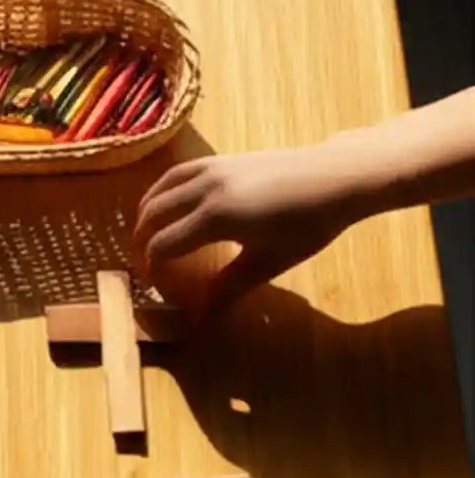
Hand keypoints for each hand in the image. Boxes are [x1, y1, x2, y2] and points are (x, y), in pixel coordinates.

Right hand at [133, 145, 364, 314]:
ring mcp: (210, 168)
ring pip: (161, 188)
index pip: (164, 244)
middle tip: (143, 261)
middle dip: (142, 239)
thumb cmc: (307, 224)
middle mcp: (204, 189)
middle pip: (154, 214)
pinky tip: (168, 201)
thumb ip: (228, 288)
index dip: (152, 266)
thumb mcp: (268, 262)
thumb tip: (201, 319)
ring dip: (147, 211)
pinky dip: (163, 189)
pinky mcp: (219, 158)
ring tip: (146, 231)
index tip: (153, 282)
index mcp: (215, 218)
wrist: (335, 176)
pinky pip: (177, 173)